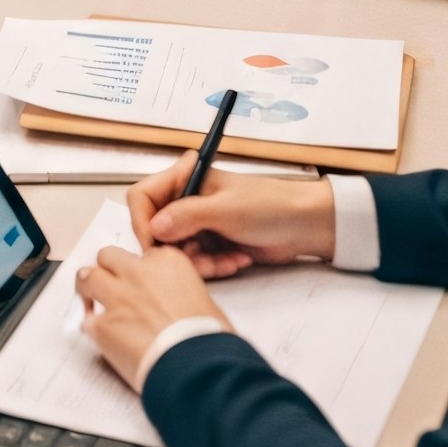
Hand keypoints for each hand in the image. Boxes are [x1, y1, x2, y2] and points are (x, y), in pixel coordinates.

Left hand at [77, 242, 229, 388]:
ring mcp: (117, 297)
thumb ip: (179, 292)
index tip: (141, 282)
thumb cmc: (209, 339)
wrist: (198, 367)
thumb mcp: (203, 301)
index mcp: (167, 263)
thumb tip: (173, 305)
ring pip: (87, 277)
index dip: (139, 270)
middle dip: (108, 269)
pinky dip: (92, 327)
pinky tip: (101, 336)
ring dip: (88, 289)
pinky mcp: (103, 325)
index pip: (142, 254)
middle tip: (111, 285)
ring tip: (92, 301)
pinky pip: (87, 320)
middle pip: (108, 256)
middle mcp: (138, 273)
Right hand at [129, 155, 336, 275]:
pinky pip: (196, 262)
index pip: (142, 197)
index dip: (143, 223)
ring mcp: (198, 224)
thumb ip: (186, 216)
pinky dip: (213, 267)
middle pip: (157, 230)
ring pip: (176, 252)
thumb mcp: (225, 209)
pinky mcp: (211, 244)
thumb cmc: (269, 205)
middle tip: (201, 259)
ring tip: (229, 261)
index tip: (155, 246)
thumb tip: (153, 229)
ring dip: (200, 263)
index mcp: (185, 179)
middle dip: (178, 251)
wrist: (305, 225)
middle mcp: (186, 200)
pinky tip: (237, 261)